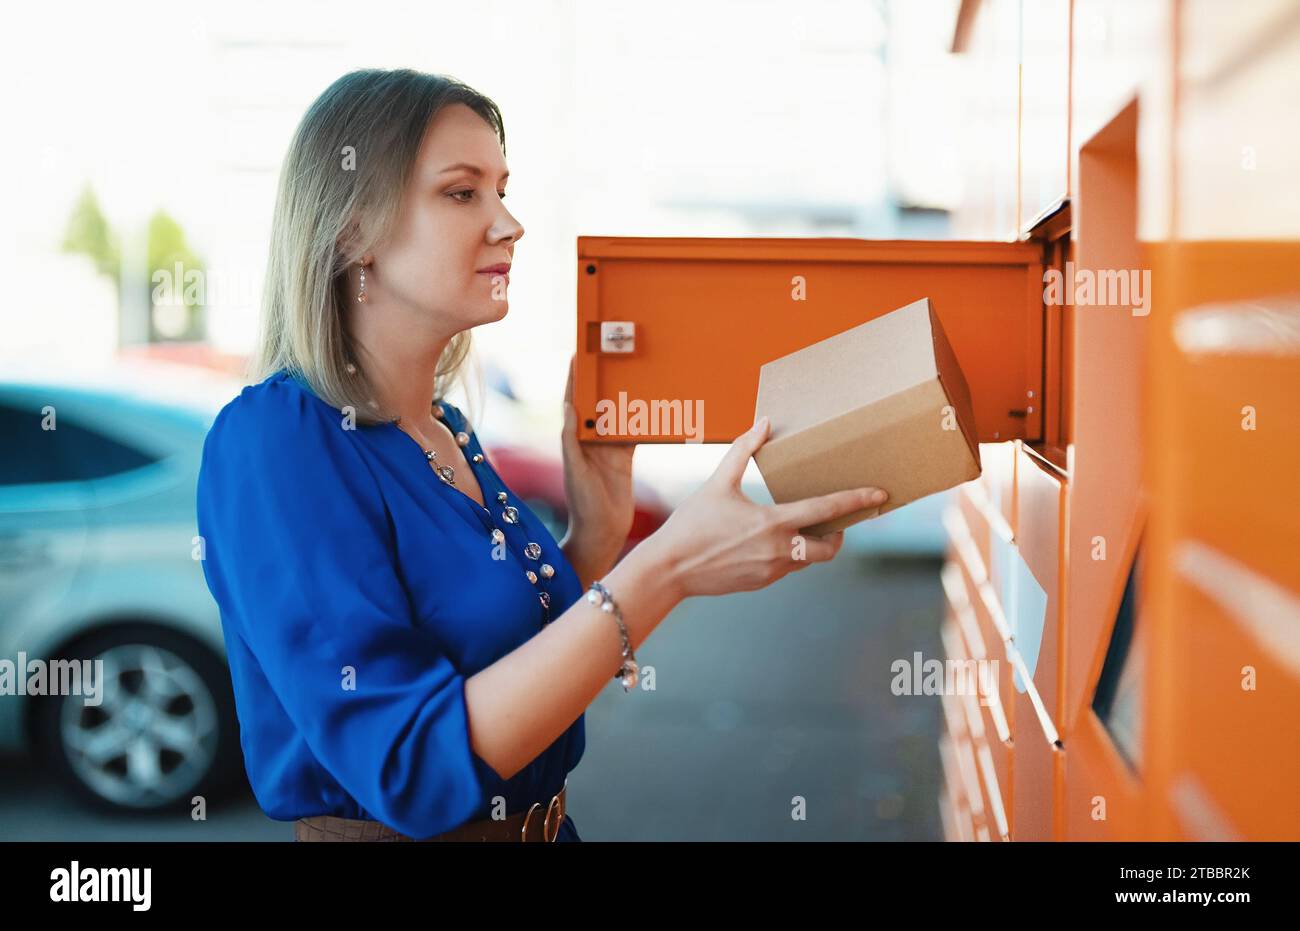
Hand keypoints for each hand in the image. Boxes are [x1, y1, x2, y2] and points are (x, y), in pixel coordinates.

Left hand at [560, 353, 636, 557]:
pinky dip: (643, 418)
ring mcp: (608, 447)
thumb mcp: (575, 470)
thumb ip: (571, 440)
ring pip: (618, 413)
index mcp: (573, 438)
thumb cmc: (582, 504)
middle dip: (604, 380)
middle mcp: (589, 438)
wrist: (602, 533)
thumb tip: (569, 407)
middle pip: (598, 401)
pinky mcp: (624, 457)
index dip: (575, 377)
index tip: (580, 352)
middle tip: (615, 355)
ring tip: (635, 372)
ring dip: (625, 396)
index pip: (573, 400)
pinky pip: (635, 431)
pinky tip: (653, 403)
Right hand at [643, 415, 886, 599]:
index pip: (827, 510)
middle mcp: (779, 550)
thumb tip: (764, 422)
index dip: (857, 500)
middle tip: (836, 523)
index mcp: (773, 522)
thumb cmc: (692, 523)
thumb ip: (743, 450)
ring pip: (808, 560)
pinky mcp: (761, 583)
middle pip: (830, 548)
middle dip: (839, 535)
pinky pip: (786, 568)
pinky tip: (771, 542)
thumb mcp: (717, 482)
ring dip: (812, 545)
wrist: (670, 569)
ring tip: (802, 528)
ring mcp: (771, 571)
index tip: (880, 495)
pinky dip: (789, 555)